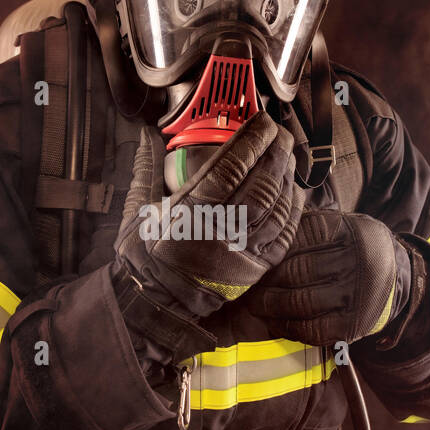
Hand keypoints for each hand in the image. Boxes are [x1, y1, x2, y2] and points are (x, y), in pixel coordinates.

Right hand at [113, 110, 304, 322]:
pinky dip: (293, 210)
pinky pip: (283, 236)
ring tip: (289, 155)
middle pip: (260, 185)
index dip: (250, 141)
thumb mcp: (135, 213)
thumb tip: (145, 134)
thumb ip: (146, 170)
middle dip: (276, 153)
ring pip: (275, 208)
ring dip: (287, 177)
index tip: (260, 121)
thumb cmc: (143, 261)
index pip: (230, 169)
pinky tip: (294, 190)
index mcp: (189, 217)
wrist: (155, 308)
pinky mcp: (254, 270)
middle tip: (281, 132)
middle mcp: (220, 234)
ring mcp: (241, 254)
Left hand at [242, 207, 410, 346]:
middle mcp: (356, 263)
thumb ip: (305, 226)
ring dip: (270, 305)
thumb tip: (259, 232)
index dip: (272, 252)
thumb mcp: (338, 224)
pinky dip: (286, 327)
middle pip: (297, 271)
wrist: (396, 277)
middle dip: (266, 280)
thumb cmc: (352, 248)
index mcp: (348, 232)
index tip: (251, 257)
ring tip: (254, 303)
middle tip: (246, 284)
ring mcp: (355, 297)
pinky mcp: (352, 326)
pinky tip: (273, 321)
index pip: (299, 240)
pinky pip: (311, 330)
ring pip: (301, 303)